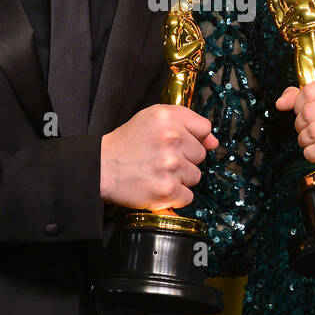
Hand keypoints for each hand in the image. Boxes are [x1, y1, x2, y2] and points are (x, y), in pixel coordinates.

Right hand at [100, 105, 218, 209]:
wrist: (100, 169)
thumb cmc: (126, 144)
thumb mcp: (152, 119)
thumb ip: (186, 123)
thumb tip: (214, 142)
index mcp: (168, 118)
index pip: (204, 128)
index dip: (192, 138)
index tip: (178, 143)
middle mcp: (171, 139)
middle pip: (201, 155)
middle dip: (185, 158)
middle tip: (160, 158)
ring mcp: (170, 166)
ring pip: (195, 176)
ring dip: (180, 178)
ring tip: (157, 172)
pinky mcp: (167, 191)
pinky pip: (187, 196)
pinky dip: (174, 195)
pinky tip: (157, 185)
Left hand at [275, 74, 314, 171]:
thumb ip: (304, 98)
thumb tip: (281, 103)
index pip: (309, 91)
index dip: (298, 106)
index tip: (303, 115)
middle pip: (308, 112)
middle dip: (300, 126)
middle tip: (307, 132)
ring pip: (312, 131)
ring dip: (305, 141)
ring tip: (311, 143)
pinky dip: (311, 154)